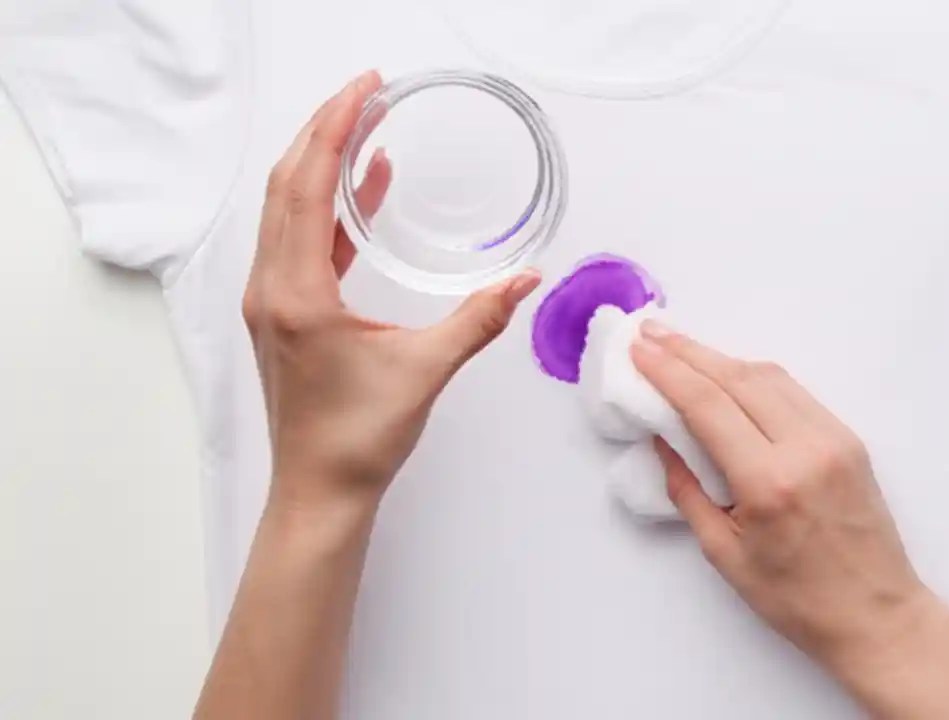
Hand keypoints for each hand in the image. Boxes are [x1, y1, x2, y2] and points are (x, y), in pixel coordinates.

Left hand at [242, 70, 541, 511]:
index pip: (306, 187)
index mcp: (298, 294)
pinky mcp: (285, 312)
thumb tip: (526, 278)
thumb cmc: (359, 440)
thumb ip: (478, 319)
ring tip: (368, 129)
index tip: (365, 91)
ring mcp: (273, 300)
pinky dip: (330, 208)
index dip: (333, 130)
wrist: (320, 491)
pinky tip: (366, 191)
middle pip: (287, 185)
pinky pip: (301, 240)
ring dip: (324, 165)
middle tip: (368, 94)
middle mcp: (272, 288)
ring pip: (288, 209)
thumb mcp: (426, 371)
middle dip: (325, 131)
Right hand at [630, 320, 932, 674]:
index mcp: (770, 483)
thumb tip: (663, 441)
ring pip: (770, 377)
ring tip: (682, 348)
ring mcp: (834, 439)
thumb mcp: (726, 555)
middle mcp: (806, 449)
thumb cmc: (797, 600)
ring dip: (722, 359)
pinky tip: (730, 376)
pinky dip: (756, 378)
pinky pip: (795, 393)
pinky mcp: (850, 440)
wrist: (878, 616)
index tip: (639, 349)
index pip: (709, 406)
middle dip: (689, 352)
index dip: (669, 371)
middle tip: (652, 332)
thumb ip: (688, 492)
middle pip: (738, 378)